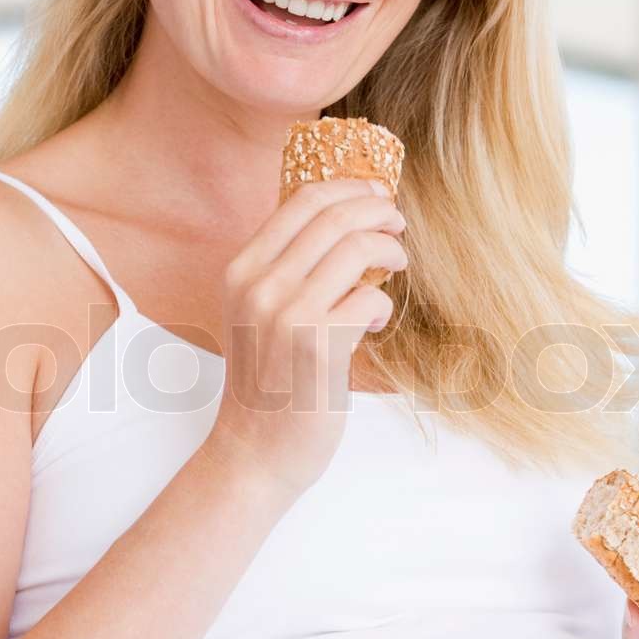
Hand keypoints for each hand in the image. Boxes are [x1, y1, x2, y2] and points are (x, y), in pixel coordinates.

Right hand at [206, 177, 406, 502]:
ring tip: (397, 264)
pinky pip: (370, 298)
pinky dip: (383, 304)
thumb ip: (283, 270)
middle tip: (398, 224)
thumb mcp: (255, 315)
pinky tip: (375, 320)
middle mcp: (259, 286)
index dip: (348, 188)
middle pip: (334, 217)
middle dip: (378, 212)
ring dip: (389, 250)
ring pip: (357, 249)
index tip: (376, 193)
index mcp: (241, 271)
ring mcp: (287, 315)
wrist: (254, 451)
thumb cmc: (267, 383)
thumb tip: (342, 221)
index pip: (301, 202)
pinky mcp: (318, 346)